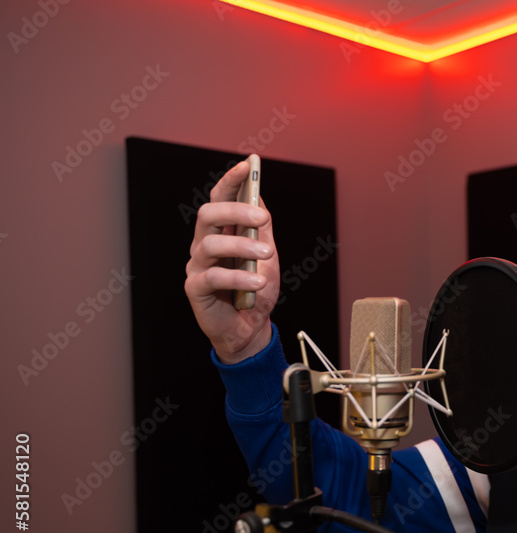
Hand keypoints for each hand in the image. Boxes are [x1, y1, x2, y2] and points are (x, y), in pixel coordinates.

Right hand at [184, 156, 278, 363]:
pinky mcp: (195, 289)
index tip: (247, 165)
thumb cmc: (256, 291)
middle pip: (209, 214)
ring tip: (266, 257)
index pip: (219, 198)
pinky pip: (213, 277)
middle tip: (262, 218)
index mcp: (221, 232)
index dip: (230, 181)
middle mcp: (204, 245)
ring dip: (242, 247)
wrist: (251, 328)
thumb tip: (259, 198)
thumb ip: (262, 230)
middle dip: (236, 211)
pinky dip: (238, 278)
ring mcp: (197, 266)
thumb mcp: (267, 257)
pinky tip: (258, 283)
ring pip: (211, 244)